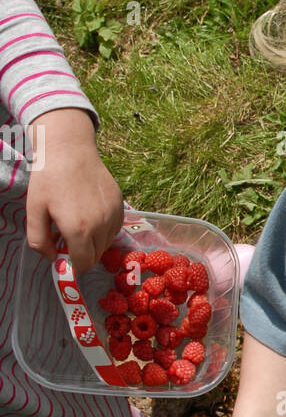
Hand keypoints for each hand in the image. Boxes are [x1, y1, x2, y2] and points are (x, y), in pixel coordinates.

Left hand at [25, 109, 123, 274]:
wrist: (69, 149)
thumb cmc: (48, 179)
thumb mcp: (34, 210)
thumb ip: (38, 241)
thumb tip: (52, 259)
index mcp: (78, 229)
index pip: (83, 264)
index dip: (72, 267)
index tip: (64, 259)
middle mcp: (101, 225)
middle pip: (96, 256)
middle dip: (82, 255)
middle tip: (67, 241)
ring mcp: (113, 214)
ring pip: (107, 244)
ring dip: (94, 243)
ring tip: (79, 226)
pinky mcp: (121, 205)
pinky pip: (115, 229)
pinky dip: (104, 231)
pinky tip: (91, 217)